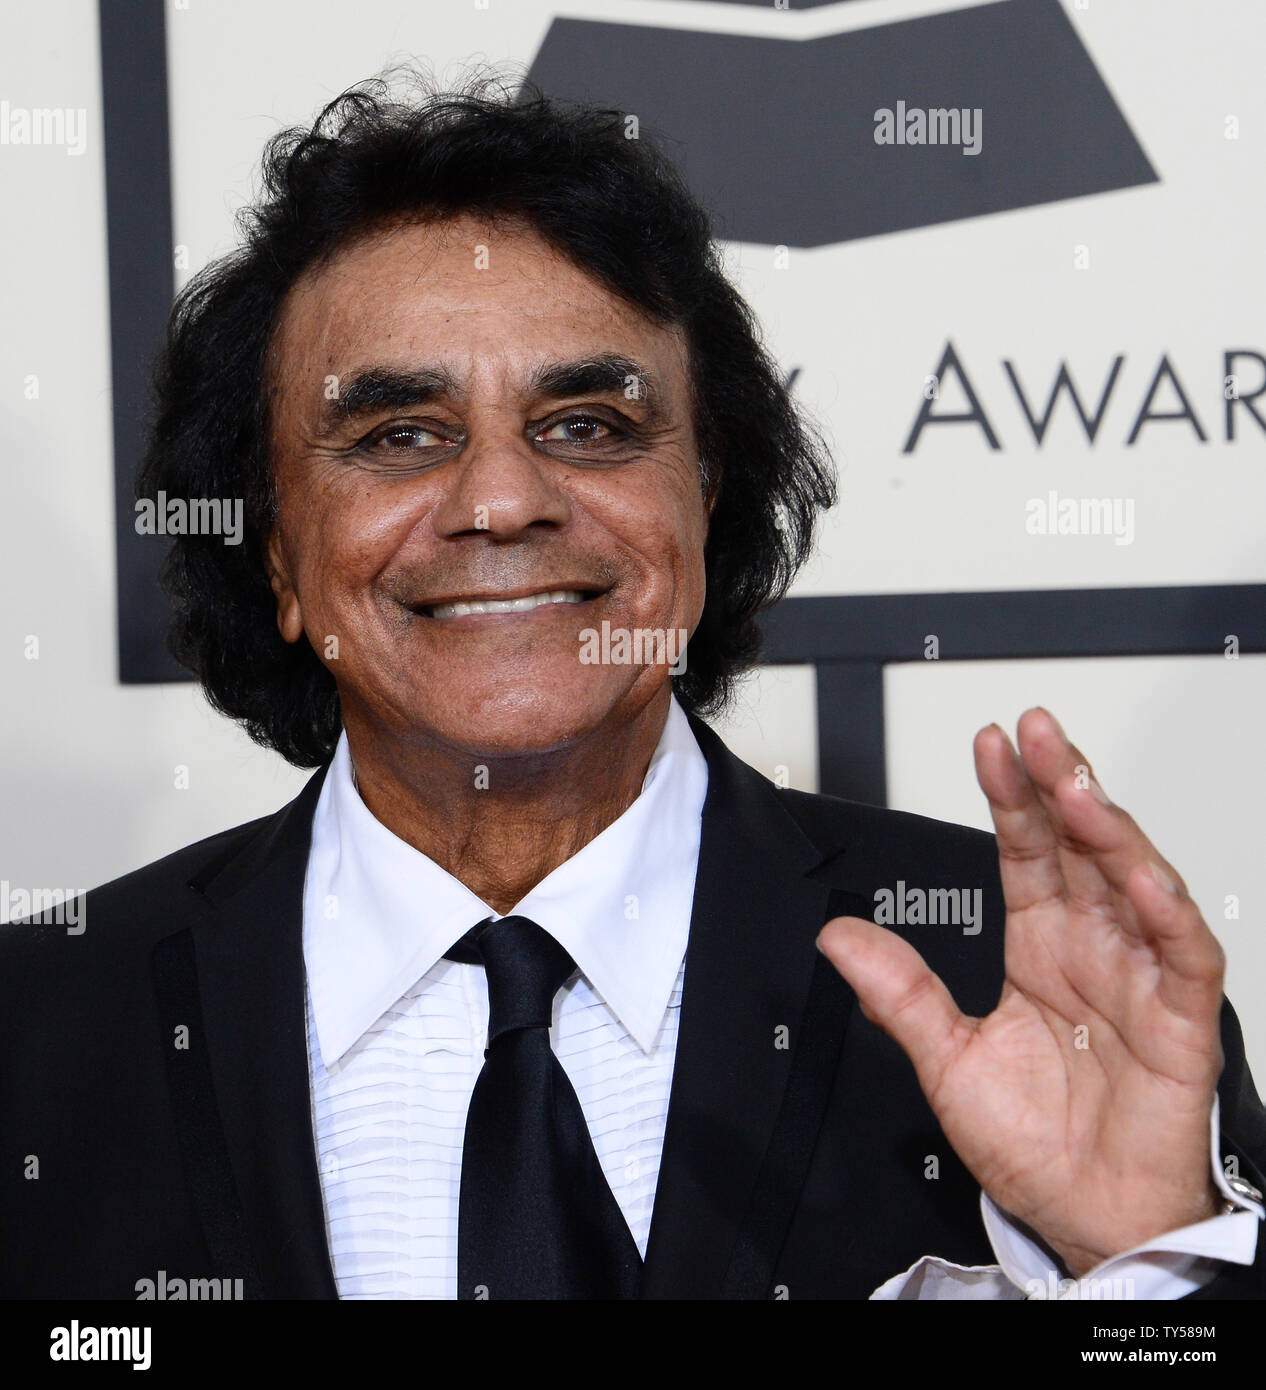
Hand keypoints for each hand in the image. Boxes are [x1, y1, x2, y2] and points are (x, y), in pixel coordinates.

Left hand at [817, 707, 1224, 1276]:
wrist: (1083, 1218)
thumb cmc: (1032, 1142)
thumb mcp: (945, 1059)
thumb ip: (898, 993)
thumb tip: (837, 936)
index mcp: (1039, 945)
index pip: (1026, 849)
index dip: (1011, 796)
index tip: (990, 744)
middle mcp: (1091, 947)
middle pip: (1080, 846)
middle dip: (1060, 784)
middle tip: (1037, 734)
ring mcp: (1137, 977)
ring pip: (1133, 881)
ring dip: (1108, 829)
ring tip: (1076, 786)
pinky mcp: (1179, 1021)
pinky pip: (1181, 957)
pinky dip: (1166, 916)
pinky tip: (1141, 878)